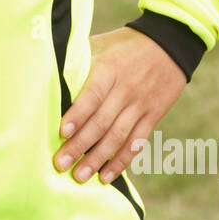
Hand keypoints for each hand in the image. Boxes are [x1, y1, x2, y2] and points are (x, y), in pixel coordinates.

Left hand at [53, 27, 187, 183]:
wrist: (171, 44)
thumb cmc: (125, 44)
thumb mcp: (102, 44)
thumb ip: (79, 59)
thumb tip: (47, 70)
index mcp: (109, 70)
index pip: (92, 95)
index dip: (77, 115)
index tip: (62, 133)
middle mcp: (126, 89)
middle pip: (102, 122)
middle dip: (80, 146)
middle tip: (61, 164)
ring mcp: (141, 104)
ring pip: (118, 136)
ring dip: (98, 158)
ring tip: (80, 176)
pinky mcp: (153, 115)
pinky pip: (137, 141)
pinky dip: (122, 160)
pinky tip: (107, 175)